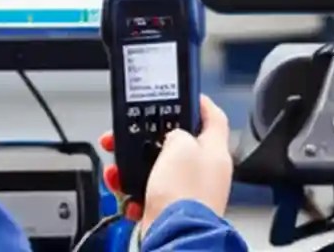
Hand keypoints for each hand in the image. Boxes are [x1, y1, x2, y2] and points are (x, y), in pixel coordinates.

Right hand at [98, 95, 233, 233]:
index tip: (187, 95)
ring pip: (156, 168)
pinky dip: (133, 190)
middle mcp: (204, 172)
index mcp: (215, 152)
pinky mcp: (170, 210)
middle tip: (131, 135)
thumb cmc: (185, 196)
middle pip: (177, 143)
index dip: (200, 103)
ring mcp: (187, 192)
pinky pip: (147, 192)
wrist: (175, 238)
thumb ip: (177, 133)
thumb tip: (172, 137)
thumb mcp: (180, 146)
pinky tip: (125, 190)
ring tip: (118, 168)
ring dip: (133, 166)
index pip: (214, 118)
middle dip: (149, 138)